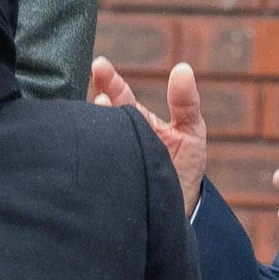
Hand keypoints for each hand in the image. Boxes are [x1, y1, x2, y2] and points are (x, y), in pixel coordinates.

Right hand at [92, 55, 207, 218]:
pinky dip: (88, 159)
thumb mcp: (191, 132)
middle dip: (97, 101)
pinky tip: (87, 151)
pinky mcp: (103, 182)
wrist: (177, 213)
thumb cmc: (183, 169)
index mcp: (134, 120)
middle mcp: (116, 136)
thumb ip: (186, 102)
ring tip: (99, 119)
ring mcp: (107, 159)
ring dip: (93, 128)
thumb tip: (183, 68)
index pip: (118, 95)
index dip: (108, 80)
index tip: (99, 66)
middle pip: (99, 114)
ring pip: (92, 138)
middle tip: (100, 96)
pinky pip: (92, 168)